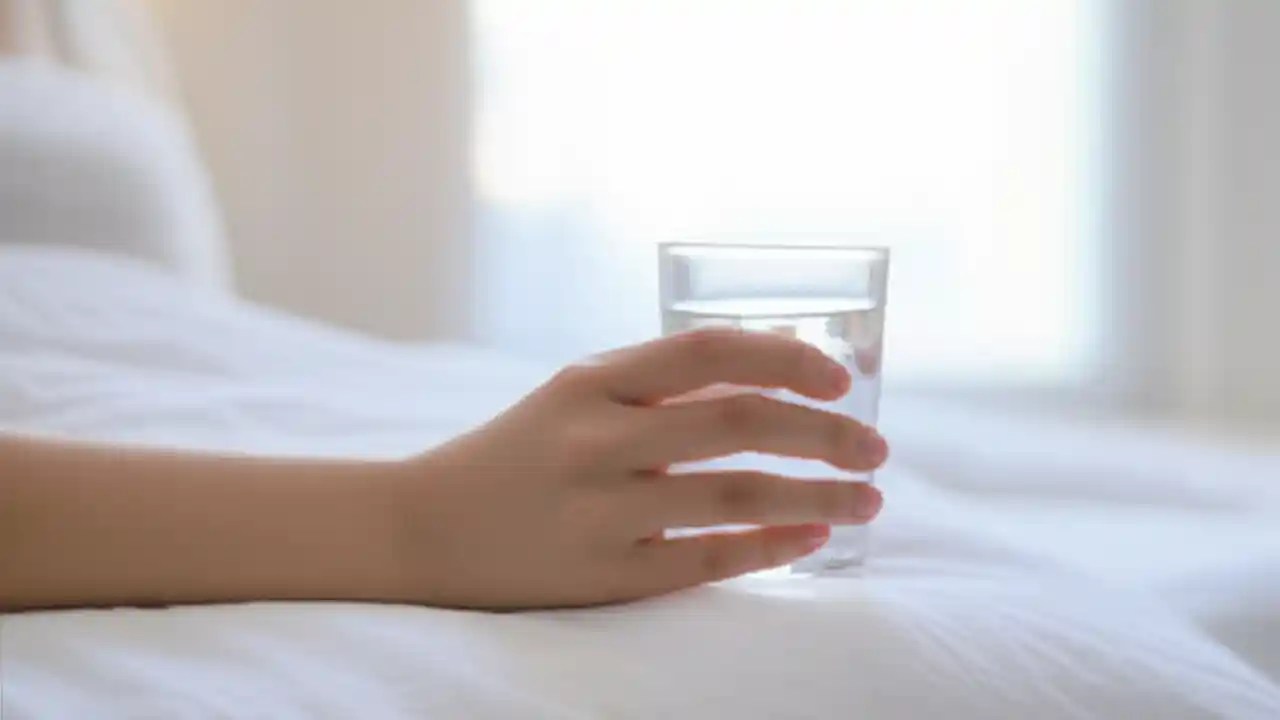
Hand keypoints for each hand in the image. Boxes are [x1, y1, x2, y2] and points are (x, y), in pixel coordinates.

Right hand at [393, 328, 887, 608]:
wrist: (423, 529)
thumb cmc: (516, 454)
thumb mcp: (574, 397)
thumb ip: (658, 385)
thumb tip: (771, 379)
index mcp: (590, 382)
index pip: (710, 351)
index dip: (788, 357)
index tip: (841, 381)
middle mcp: (597, 440)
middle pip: (739, 421)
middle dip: (825, 433)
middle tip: (878, 447)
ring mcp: (601, 512)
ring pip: (736, 494)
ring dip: (818, 496)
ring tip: (868, 501)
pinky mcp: (603, 576)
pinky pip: (707, 559)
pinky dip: (769, 545)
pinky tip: (810, 540)